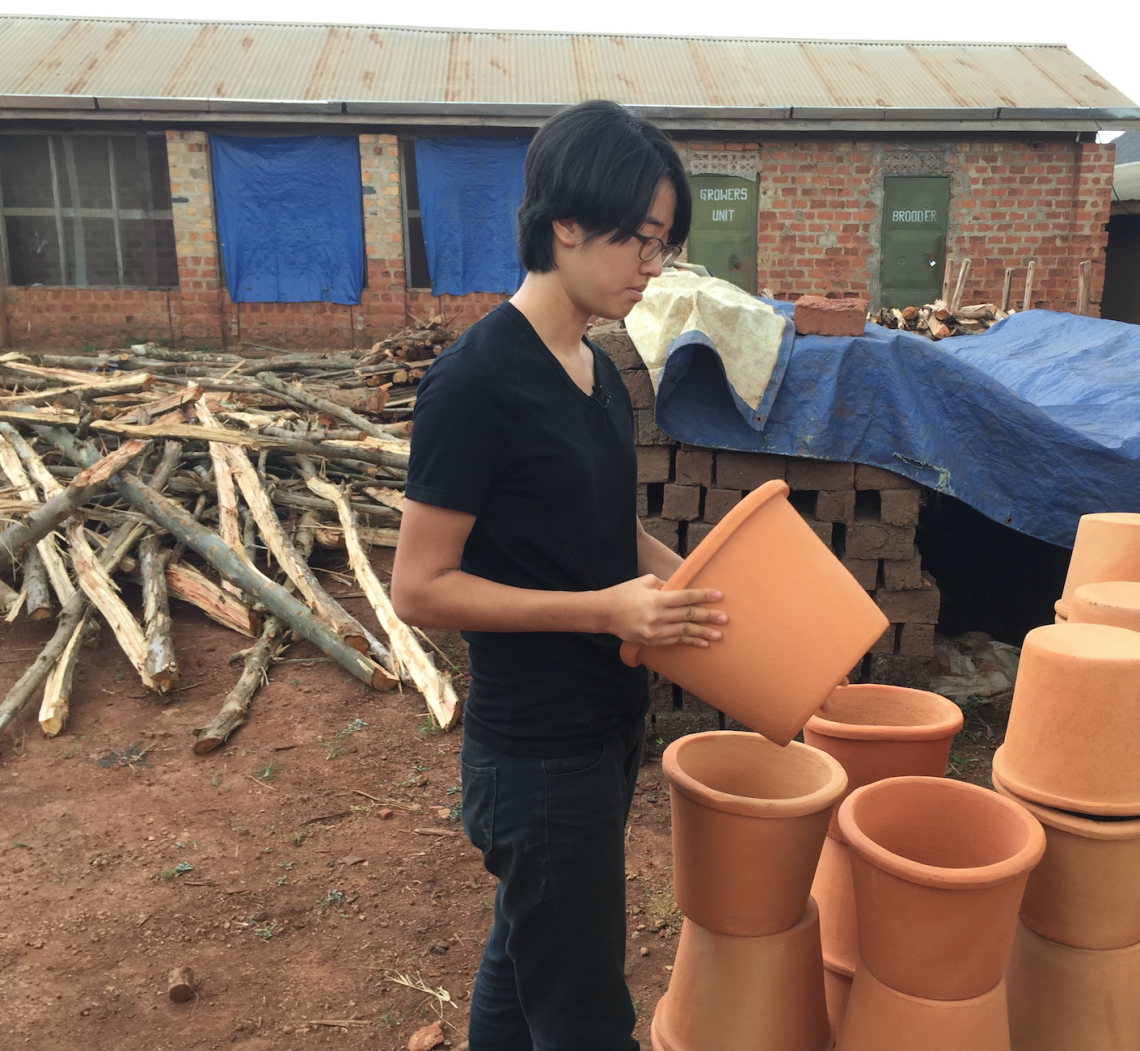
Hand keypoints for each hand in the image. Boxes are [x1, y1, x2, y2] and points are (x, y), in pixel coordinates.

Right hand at [601, 574, 726, 647]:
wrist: (604, 613)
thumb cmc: (625, 593)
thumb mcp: (644, 582)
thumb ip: (665, 585)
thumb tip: (683, 589)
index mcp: (656, 598)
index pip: (685, 597)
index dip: (703, 596)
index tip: (718, 596)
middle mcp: (657, 615)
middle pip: (688, 616)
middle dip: (708, 617)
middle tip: (725, 618)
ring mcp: (655, 631)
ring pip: (684, 632)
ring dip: (703, 633)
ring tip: (718, 635)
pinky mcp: (652, 641)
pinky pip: (675, 641)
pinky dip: (690, 642)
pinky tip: (702, 643)